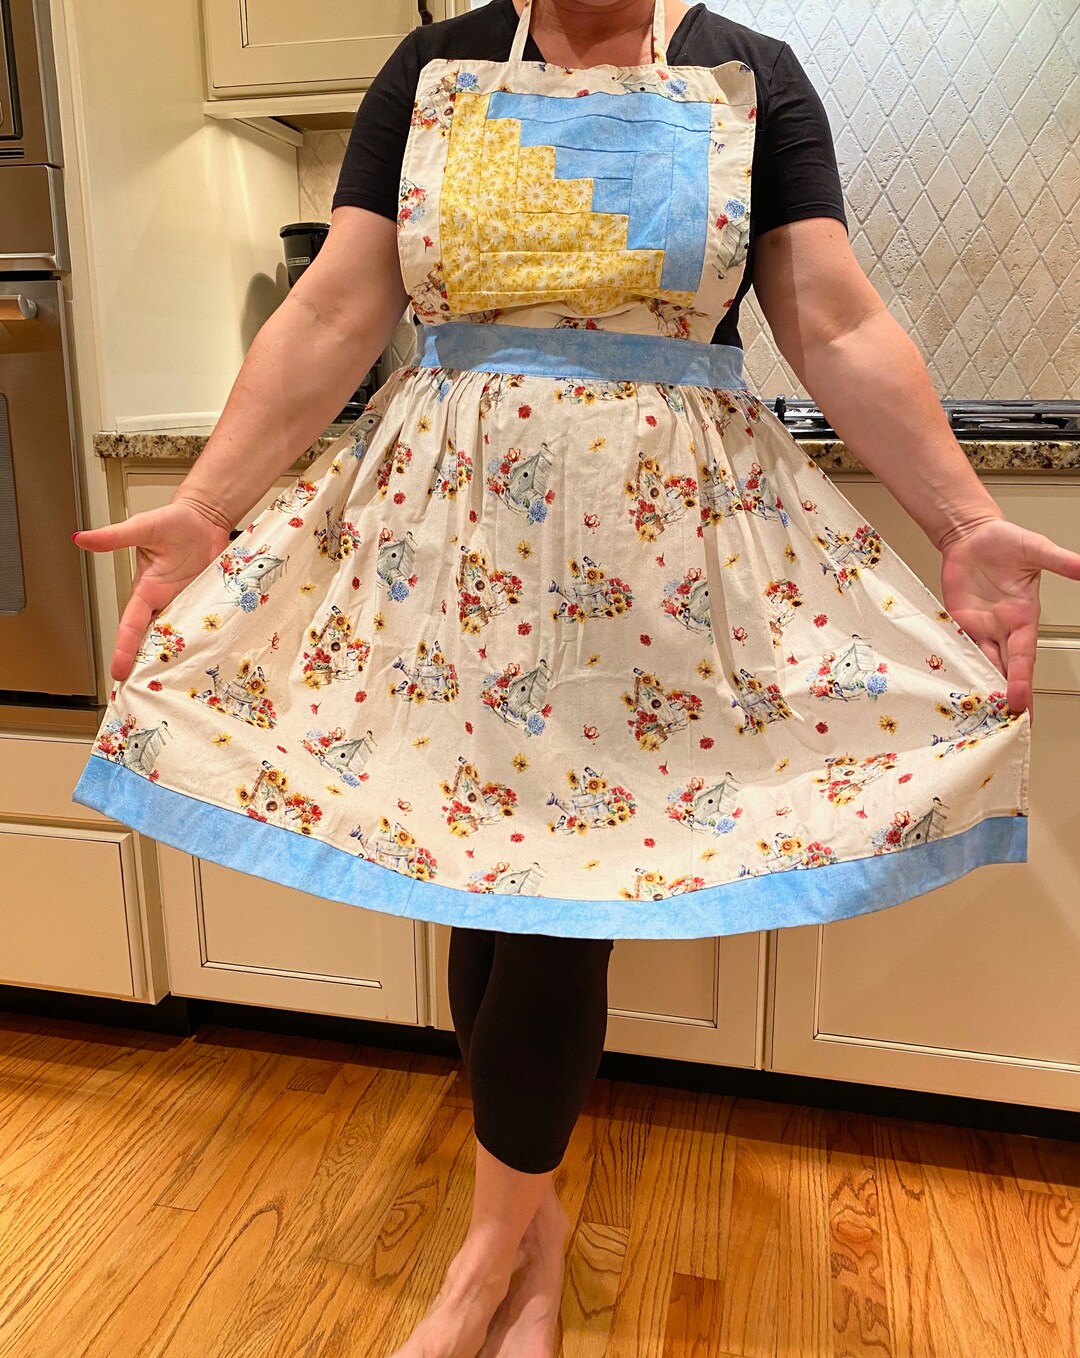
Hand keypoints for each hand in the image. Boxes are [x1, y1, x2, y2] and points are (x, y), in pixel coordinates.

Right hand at [74, 500, 231, 681]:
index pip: (132, 625)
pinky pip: (205, 624)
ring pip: (180, 636)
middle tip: (146, 691)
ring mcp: (187, 603)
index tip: (117, 671)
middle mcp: (165, 602)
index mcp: (146, 590)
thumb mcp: (142, 528)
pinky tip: (208, 658)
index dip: (124, 648)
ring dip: (178, 657)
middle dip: (148, 664)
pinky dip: (205, 640)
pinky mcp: (208, 600)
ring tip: (176, 684)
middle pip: (154, 639)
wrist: (205, 518)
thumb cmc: (172, 522)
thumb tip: (81, 538)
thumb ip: (114, 537)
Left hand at [938, 516, 1079, 722]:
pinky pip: (958, 648)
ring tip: (980, 715)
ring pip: (981, 664)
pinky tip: (956, 685)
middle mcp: (1003, 628)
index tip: (1019, 703)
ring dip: (981, 687)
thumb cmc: (1004, 541)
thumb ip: (1057, 560)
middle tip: (1005, 725)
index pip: (1022, 658)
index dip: (1020, 681)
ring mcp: (980, 627)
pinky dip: (958, 667)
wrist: (971, 534)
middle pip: (1004, 670)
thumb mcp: (1034, 548)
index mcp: (1023, 618)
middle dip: (1006, 697)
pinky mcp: (959, 623)